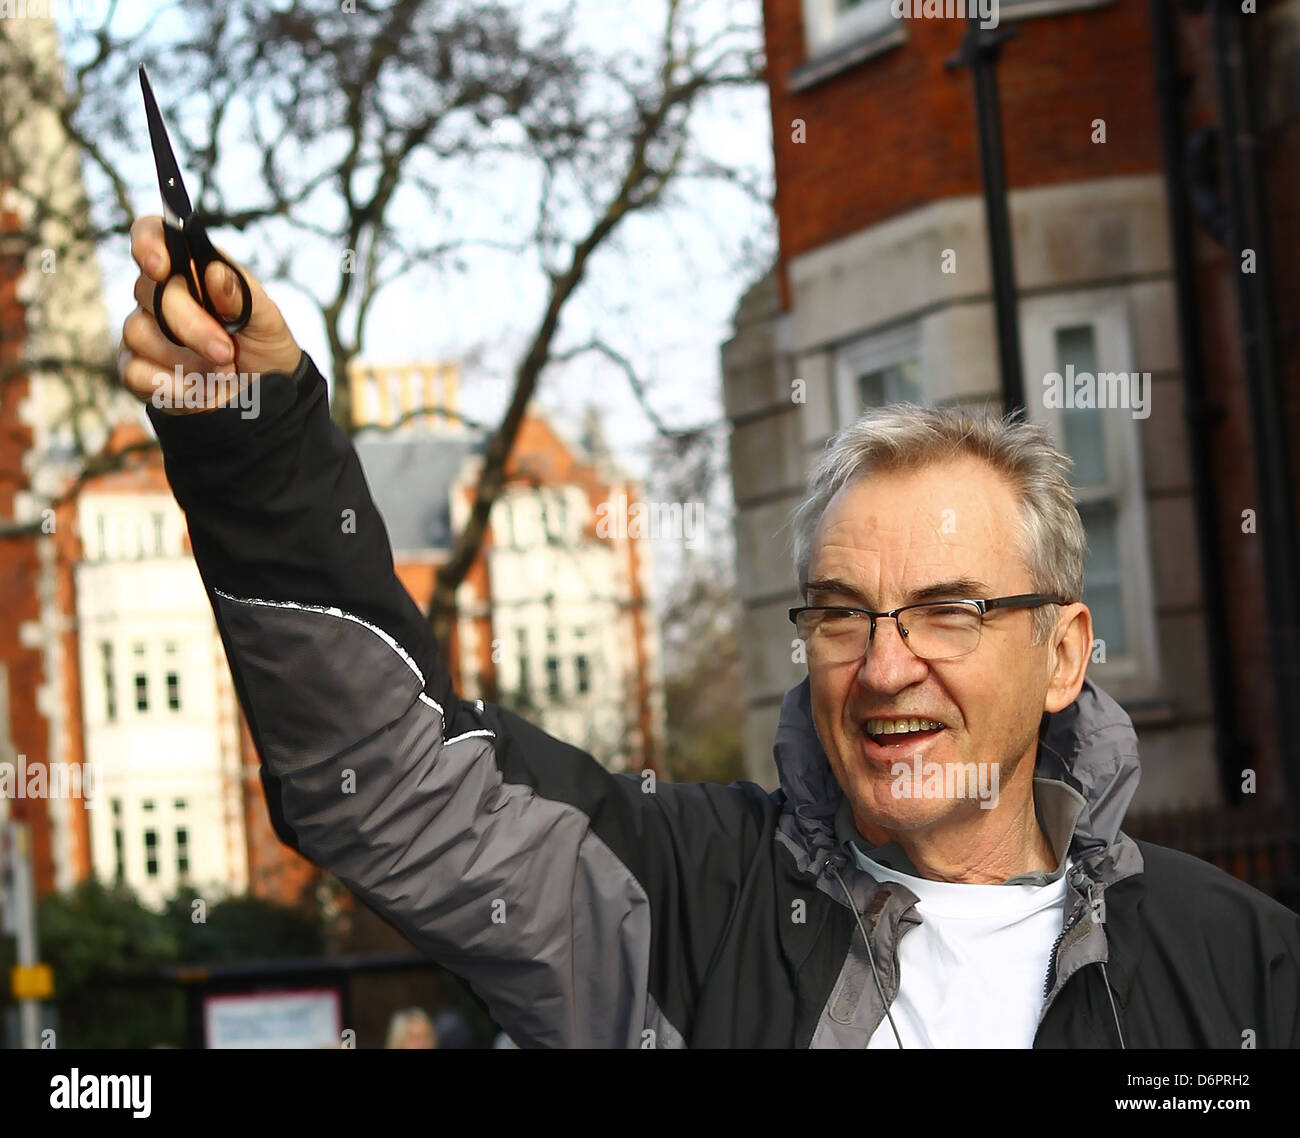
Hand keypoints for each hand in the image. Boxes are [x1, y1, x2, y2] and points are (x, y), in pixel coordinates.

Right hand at [118, 215, 302, 413]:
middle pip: (148, 291)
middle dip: (191, 325)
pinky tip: (205, 392)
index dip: (148, 243)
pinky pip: (136, 373)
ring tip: (225, 372)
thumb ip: (242, 296)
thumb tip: (214, 272)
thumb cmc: (263, 348)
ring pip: (140, 333)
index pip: (153, 236)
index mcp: (191, 271)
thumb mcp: (268, 322)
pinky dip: (176, 387)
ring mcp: (144, 332)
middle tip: (226, 352)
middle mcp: (159, 296)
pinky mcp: (136, 371)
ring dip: (188, 360)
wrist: (264, 396)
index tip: (161, 266)